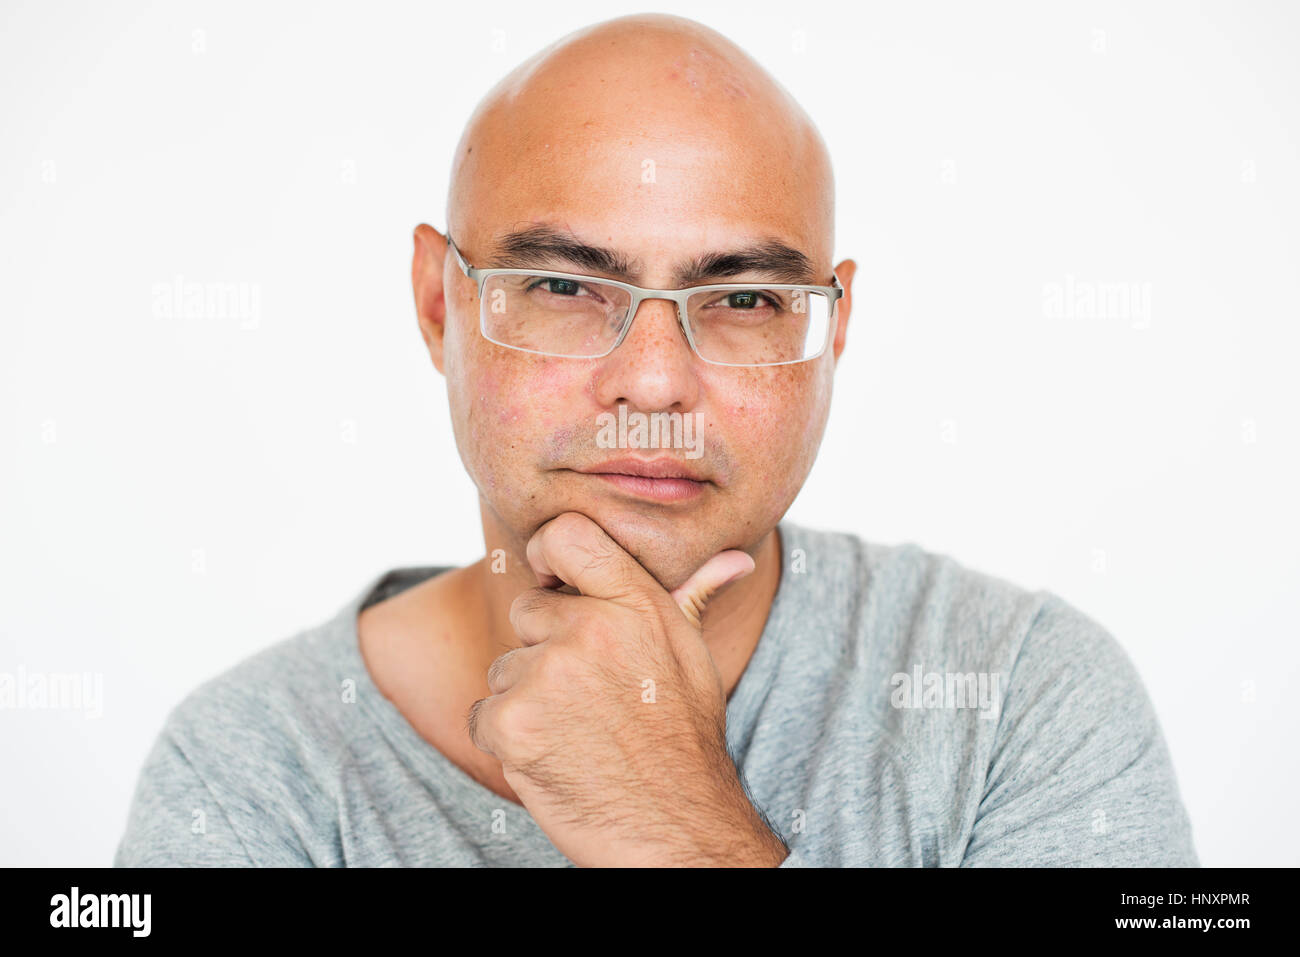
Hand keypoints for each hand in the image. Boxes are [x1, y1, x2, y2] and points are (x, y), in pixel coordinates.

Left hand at [467, 512, 787, 866]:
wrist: (675, 828)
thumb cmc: (682, 738)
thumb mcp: (692, 656)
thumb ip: (694, 596)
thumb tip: (735, 557)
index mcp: (637, 604)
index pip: (567, 535)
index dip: (549, 553)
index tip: (554, 583)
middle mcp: (592, 628)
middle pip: (527, 609)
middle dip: (544, 648)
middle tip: (588, 695)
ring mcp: (549, 675)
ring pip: (504, 668)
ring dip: (526, 699)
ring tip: (577, 731)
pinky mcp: (513, 722)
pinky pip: (481, 714)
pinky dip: (505, 740)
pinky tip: (551, 755)